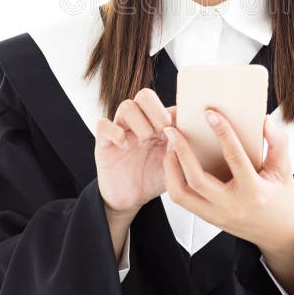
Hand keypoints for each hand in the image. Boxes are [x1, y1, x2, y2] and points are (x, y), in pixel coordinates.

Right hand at [95, 88, 174, 214]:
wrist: (131, 199)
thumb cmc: (153, 178)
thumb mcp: (173, 164)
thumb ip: (182, 147)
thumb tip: (190, 130)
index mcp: (157, 124)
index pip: (166, 102)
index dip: (173, 111)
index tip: (180, 127)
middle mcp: (139, 123)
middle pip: (145, 95)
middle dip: (156, 110)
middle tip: (162, 130)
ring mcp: (121, 130)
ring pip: (126, 106)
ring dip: (139, 121)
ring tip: (145, 139)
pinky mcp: (104, 142)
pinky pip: (103, 125)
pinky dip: (114, 131)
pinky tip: (125, 146)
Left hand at [162, 109, 293, 251]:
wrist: (277, 233)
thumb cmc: (280, 199)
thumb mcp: (284, 171)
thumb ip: (277, 144)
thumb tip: (264, 121)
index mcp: (253, 192)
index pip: (235, 158)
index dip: (223, 133)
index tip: (210, 113)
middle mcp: (231, 206)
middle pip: (198, 180)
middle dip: (182, 151)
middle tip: (172, 129)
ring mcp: (216, 214)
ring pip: (182, 194)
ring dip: (171, 168)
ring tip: (169, 145)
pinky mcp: (207, 217)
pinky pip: (182, 199)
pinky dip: (173, 179)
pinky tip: (173, 161)